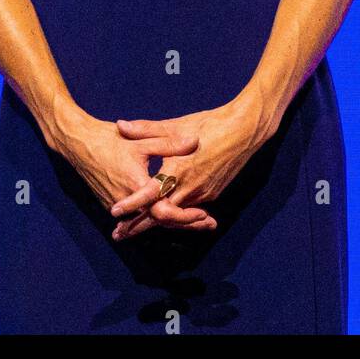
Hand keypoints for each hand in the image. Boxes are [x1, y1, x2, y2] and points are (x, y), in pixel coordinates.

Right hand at [45, 96, 214, 233]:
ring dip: (173, 221)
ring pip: (150, 220)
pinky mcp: (113, 204)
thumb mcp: (143, 140)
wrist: (80, 144)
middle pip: (161, 221)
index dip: (184, 216)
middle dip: (186, 223)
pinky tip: (173, 215)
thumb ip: (170, 144)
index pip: (164, 212)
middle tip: (209, 224)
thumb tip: (194, 141)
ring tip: (198, 222)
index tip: (203, 215)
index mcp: (137, 186)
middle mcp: (127, 202)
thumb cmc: (111, 140)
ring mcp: (118, 206)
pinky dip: (156, 217)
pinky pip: (139, 216)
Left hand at [108, 98, 266, 240]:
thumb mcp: (176, 126)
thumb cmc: (210, 124)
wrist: (245, 130)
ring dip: (156, 222)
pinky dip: (175, 215)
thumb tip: (120, 126)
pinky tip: (164, 216)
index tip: (114, 212)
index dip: (131, 204)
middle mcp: (190, 187)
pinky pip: (189, 209)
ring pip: (175, 215)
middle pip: (159, 214)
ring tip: (135, 228)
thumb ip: (146, 129)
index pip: (149, 194)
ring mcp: (202, 193)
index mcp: (178, 170)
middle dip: (138, 226)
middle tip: (117, 234)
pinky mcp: (212, 194)